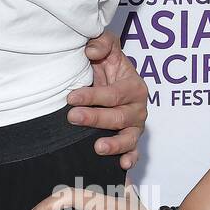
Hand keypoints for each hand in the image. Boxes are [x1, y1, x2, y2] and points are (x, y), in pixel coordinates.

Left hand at [67, 29, 148, 169]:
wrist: (108, 79)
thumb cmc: (106, 64)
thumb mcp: (107, 48)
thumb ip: (102, 43)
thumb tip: (91, 51)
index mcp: (133, 86)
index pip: (113, 94)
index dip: (93, 96)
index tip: (71, 98)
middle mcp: (137, 108)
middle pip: (118, 117)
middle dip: (95, 118)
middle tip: (73, 117)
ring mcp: (135, 126)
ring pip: (128, 138)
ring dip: (114, 144)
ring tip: (97, 146)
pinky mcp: (131, 140)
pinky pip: (133, 152)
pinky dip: (129, 159)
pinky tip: (122, 166)